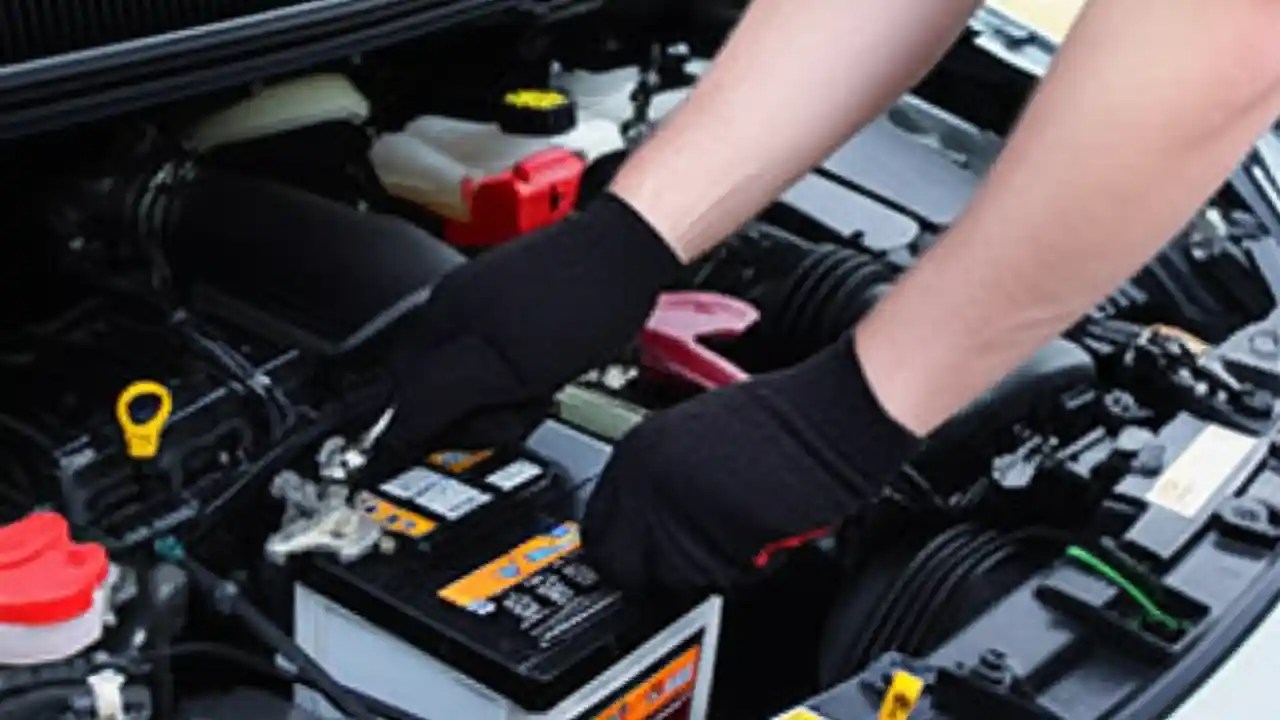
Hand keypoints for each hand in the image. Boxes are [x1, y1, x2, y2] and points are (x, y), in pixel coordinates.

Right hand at [381, 195, 681, 451]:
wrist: (631, 252)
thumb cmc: (588, 300)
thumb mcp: (516, 371)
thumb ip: (452, 397)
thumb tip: (400, 425)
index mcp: (444, 316)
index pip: (408, 394)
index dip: (428, 432)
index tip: (442, 449)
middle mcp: (454, 301)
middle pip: (434, 386)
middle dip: (474, 414)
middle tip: (519, 413)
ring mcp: (480, 295)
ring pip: (465, 372)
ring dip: (499, 397)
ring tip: (540, 391)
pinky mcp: (507, 296)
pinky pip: (492, 353)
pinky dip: (516, 376)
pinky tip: (546, 373)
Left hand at [582, 334, 918, 592]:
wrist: (823, 425)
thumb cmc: (777, 424)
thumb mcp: (694, 441)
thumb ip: (658, 482)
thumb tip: (643, 520)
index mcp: (632, 455)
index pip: (600, 531)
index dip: (628, 548)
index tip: (645, 554)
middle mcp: (644, 488)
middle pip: (625, 566)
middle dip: (655, 570)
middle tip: (693, 553)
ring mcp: (674, 518)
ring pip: (671, 579)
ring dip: (701, 570)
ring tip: (734, 532)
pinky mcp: (710, 545)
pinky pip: (713, 581)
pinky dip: (735, 571)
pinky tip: (755, 535)